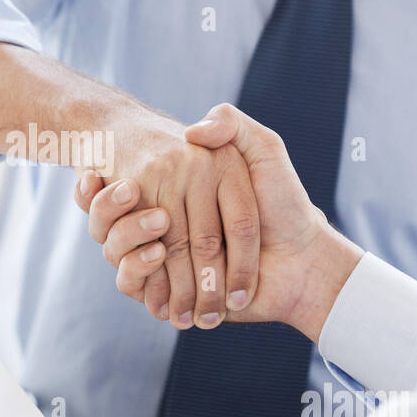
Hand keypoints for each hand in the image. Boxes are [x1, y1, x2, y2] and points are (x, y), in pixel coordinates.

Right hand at [86, 104, 363, 341]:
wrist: (308, 265)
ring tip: (156, 232)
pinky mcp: (164, 291)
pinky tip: (154, 256)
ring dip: (128, 239)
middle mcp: (167, 220)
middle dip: (124, 214)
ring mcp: (162, 256)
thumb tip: (189, 132)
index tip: (108, 172)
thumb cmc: (287, 206)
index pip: (138, 186)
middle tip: (133, 194)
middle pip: (124, 216)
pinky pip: (131, 280)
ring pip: (119, 245)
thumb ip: (231, 125)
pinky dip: (137, 272)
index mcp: (182, 189)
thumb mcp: (264, 151)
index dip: (119, 182)